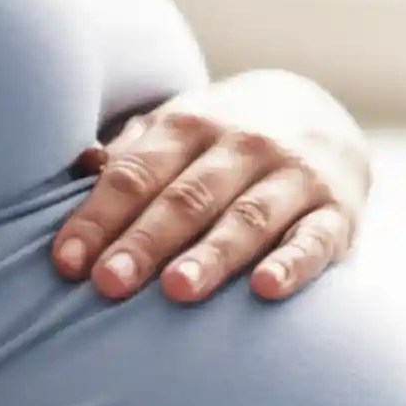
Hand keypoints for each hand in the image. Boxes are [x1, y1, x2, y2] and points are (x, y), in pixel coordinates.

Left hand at [53, 70, 370, 302]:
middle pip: (187, 197)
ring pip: (248, 218)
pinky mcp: (337, 212)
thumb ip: (131, 153)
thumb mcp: (178, 131)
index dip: (100, 217)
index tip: (67, 262)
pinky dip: (292, 264)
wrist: (322, 114)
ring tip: (177, 291)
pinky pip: (313, 240)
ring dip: (212, 255)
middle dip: (146, 241)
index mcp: (191, 124)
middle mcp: (244, 144)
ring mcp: (294, 176)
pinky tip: (266, 289)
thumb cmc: (222, 143)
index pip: (137, 172)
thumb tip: (78, 165)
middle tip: (109, 284)